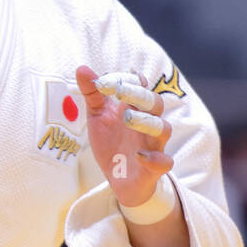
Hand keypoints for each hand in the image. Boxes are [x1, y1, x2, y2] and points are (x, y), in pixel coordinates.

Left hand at [76, 64, 173, 207]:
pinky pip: (164, 162)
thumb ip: (92, 93)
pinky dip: (155, 158)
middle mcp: (148, 124)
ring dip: (147, 122)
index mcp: (135, 108)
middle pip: (155, 104)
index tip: (105, 81)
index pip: (140, 87)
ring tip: (128, 118)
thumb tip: (82, 68)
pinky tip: (139, 154)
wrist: (117, 177)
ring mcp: (153, 145)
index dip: (127, 80)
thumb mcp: (97, 116)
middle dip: (139, 95)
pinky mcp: (154, 168)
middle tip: (120, 92)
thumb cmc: (111, 142)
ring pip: (163, 129)